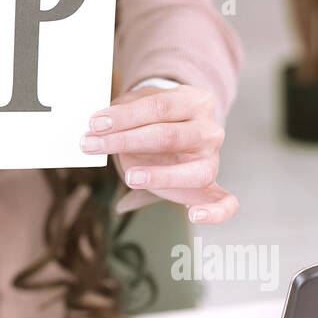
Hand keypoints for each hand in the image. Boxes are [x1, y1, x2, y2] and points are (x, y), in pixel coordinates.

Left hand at [80, 83, 237, 223]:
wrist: (175, 129)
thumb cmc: (152, 118)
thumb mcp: (138, 106)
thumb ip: (122, 114)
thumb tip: (95, 127)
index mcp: (194, 101)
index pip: (158, 106)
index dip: (124, 116)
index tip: (94, 124)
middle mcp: (209, 129)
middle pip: (169, 136)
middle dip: (125, 141)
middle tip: (91, 144)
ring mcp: (213, 158)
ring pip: (195, 171)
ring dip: (160, 176)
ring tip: (130, 177)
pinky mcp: (213, 186)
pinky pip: (226, 202)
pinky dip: (216, 213)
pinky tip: (194, 216)